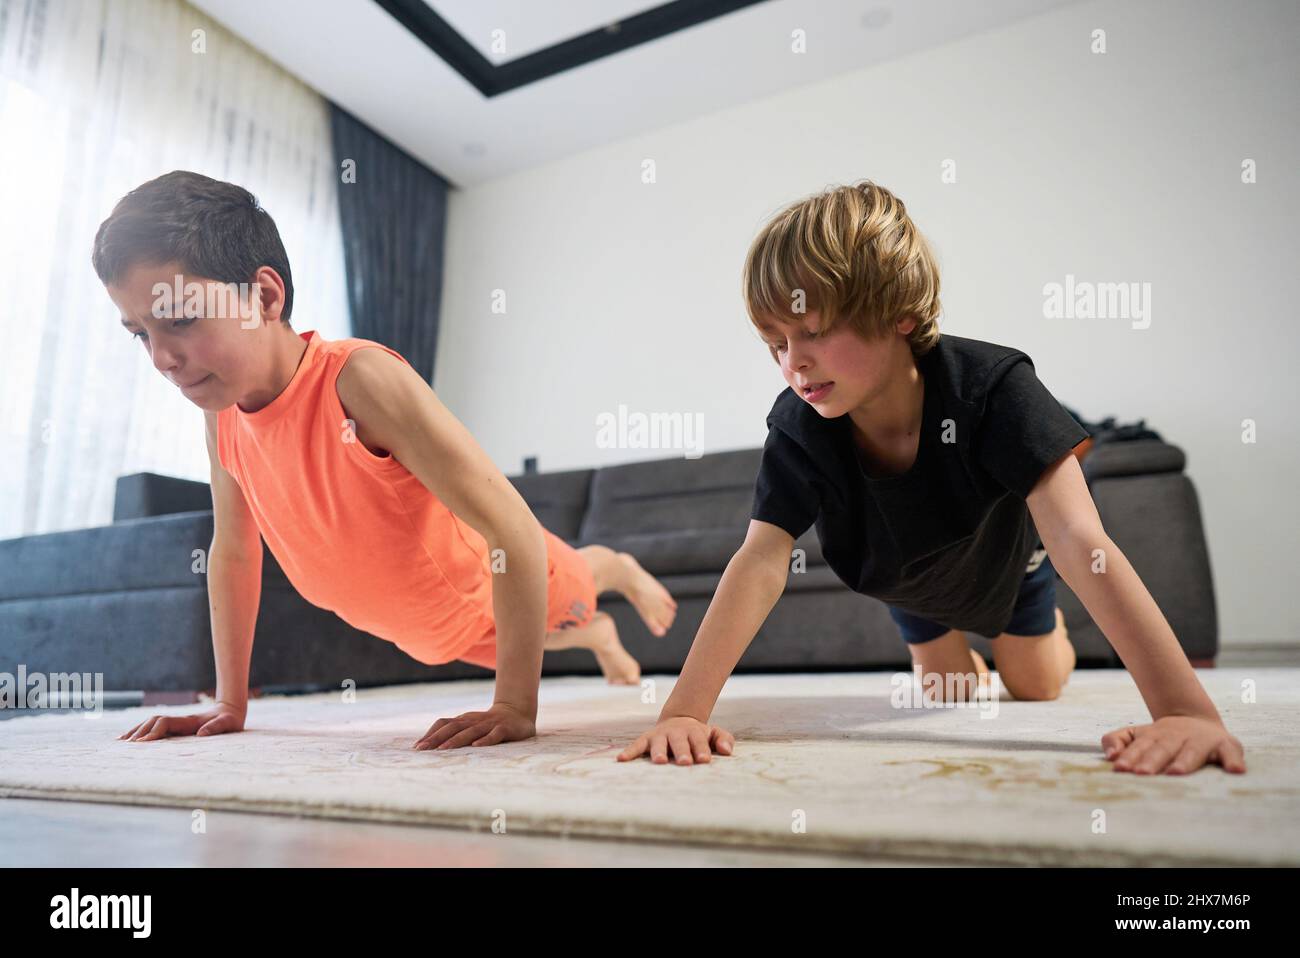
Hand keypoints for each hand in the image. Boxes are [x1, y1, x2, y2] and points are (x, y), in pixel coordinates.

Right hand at [118, 703, 245, 741]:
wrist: (231, 710)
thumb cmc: (230, 720)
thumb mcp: (228, 723)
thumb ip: (217, 727)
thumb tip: (200, 734)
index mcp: (189, 721)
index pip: (164, 724)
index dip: (153, 733)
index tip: (141, 745)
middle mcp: (179, 720)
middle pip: (152, 722)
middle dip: (138, 733)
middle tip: (125, 747)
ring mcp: (177, 722)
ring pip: (150, 723)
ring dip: (136, 731)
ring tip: (120, 742)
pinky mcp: (177, 726)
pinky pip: (155, 727)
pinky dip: (142, 731)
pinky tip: (131, 739)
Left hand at [413, 702, 535, 749]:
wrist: (517, 712)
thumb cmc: (489, 723)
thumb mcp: (471, 726)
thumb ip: (456, 733)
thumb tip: (431, 746)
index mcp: (464, 720)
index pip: (443, 723)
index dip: (430, 733)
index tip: (417, 747)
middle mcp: (474, 721)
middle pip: (452, 727)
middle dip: (436, 738)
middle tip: (422, 749)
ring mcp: (489, 724)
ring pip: (470, 731)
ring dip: (455, 740)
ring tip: (443, 749)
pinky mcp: (504, 729)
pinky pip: (494, 735)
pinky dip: (484, 740)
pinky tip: (476, 746)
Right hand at [617, 716, 733, 764]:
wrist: (680, 720)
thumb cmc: (699, 735)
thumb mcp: (714, 734)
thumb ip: (724, 739)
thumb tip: (726, 751)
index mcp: (693, 732)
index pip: (699, 741)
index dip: (702, 749)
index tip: (705, 760)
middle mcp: (675, 732)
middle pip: (679, 742)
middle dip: (682, 751)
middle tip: (685, 762)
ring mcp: (660, 735)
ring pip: (658, 743)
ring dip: (658, 752)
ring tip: (659, 761)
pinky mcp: (646, 740)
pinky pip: (637, 745)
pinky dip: (629, 752)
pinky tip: (621, 760)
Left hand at [1101, 716, 1245, 774]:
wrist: (1199, 720)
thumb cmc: (1163, 737)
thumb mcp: (1137, 734)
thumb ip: (1117, 740)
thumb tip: (1109, 756)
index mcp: (1154, 735)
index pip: (1140, 747)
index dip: (1129, 757)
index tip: (1120, 768)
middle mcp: (1178, 736)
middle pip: (1163, 749)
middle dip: (1152, 761)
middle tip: (1141, 773)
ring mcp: (1202, 740)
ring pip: (1192, 752)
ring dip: (1184, 762)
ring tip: (1176, 773)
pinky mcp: (1227, 745)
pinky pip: (1231, 753)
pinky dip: (1234, 761)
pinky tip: (1235, 771)